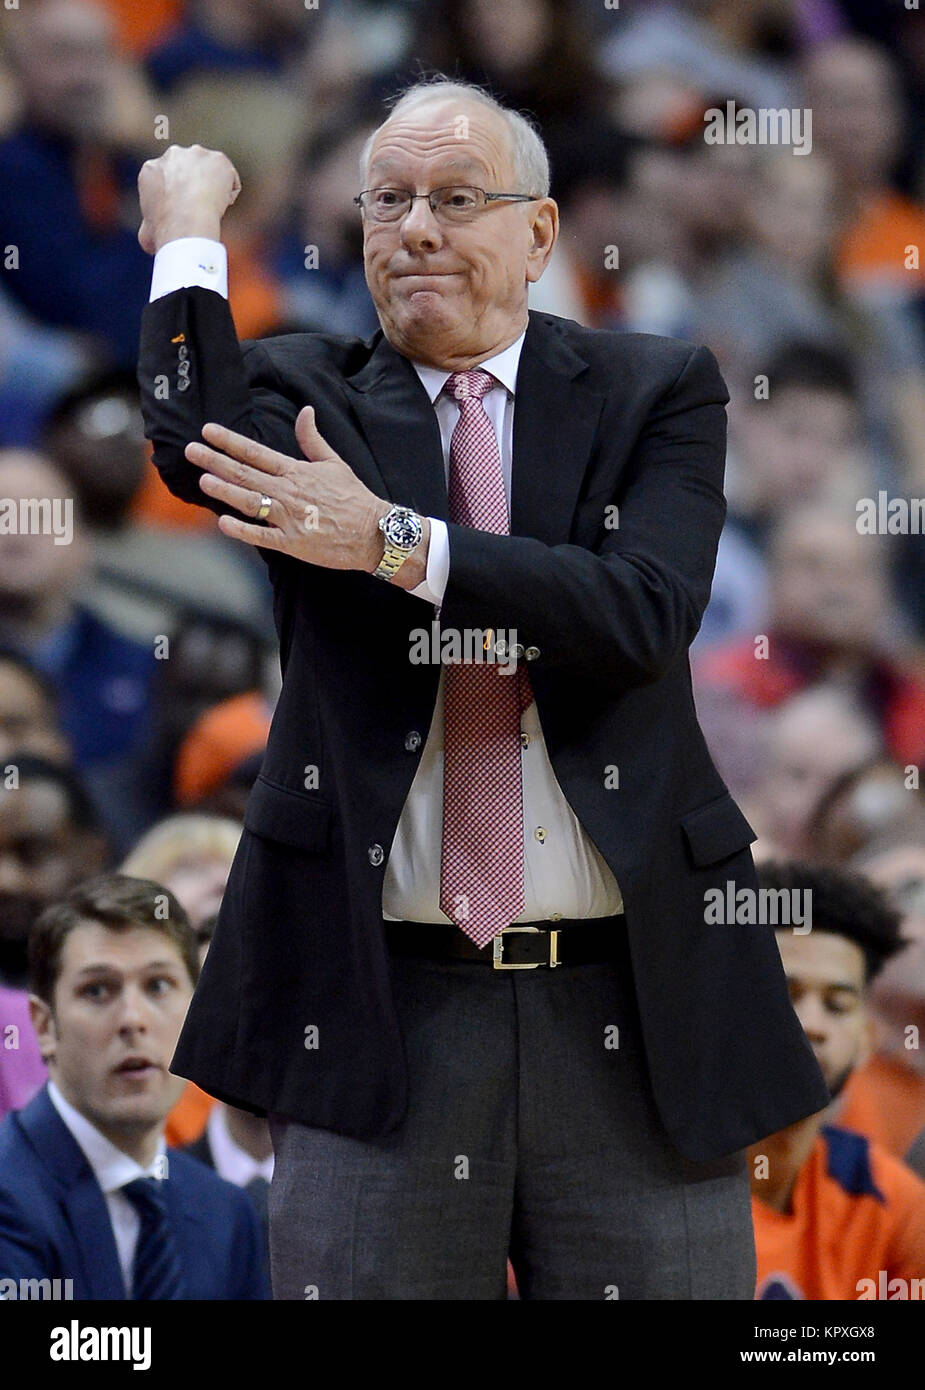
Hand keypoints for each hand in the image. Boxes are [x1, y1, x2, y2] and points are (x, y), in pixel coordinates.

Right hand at [138, 144, 240, 253]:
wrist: (185, 222)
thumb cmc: (164, 231)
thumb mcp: (147, 233)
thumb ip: (149, 228)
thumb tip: (149, 242)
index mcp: (152, 169)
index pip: (168, 176)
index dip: (177, 194)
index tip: (183, 209)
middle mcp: (173, 155)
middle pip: (190, 168)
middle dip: (195, 184)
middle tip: (200, 208)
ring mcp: (197, 154)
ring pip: (210, 171)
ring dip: (213, 187)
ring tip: (210, 209)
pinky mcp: (218, 160)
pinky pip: (229, 178)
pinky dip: (228, 194)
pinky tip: (221, 207)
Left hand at [186, 406, 429, 586]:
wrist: (373, 532)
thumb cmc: (354, 497)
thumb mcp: (335, 462)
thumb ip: (312, 439)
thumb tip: (305, 410)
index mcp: (296, 471)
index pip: (255, 452)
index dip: (229, 440)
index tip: (207, 430)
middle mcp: (288, 492)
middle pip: (245, 473)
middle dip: (215, 461)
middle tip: (190, 450)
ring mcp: (288, 518)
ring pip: (249, 501)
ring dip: (225, 490)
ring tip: (203, 479)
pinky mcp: (292, 542)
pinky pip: (262, 536)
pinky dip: (242, 529)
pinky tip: (223, 522)